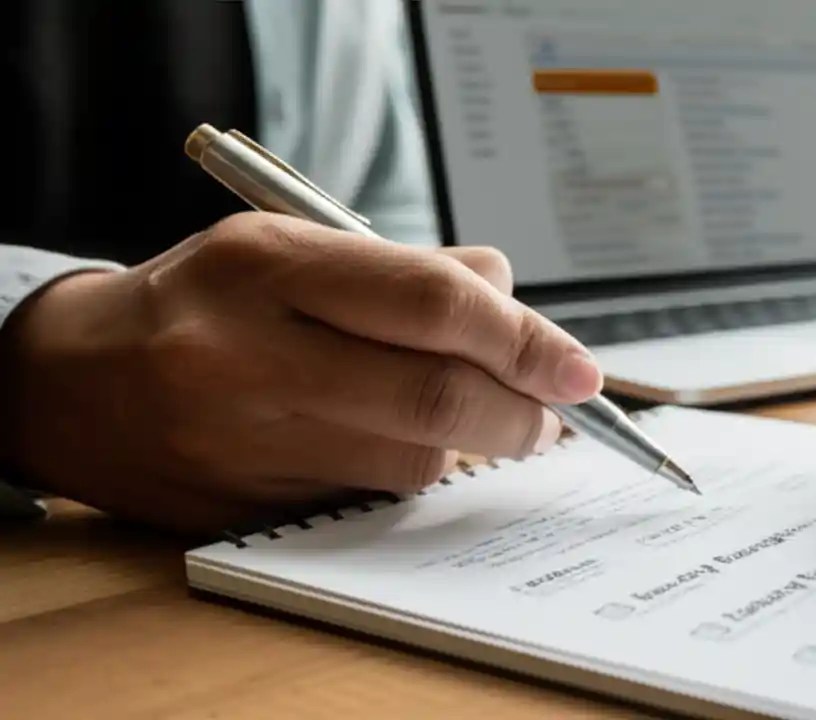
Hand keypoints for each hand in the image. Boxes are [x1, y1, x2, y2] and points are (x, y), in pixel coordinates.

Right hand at [0, 213, 601, 532]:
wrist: (73, 382)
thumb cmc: (207, 302)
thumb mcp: (291, 247)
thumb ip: (408, 270)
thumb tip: (512, 299)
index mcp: (266, 266)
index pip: (431, 303)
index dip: (524, 340)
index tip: (579, 370)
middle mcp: (249, 355)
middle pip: (434, 399)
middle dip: (521, 413)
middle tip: (551, 412)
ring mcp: (243, 442)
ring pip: (412, 462)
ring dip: (466, 445)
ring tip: (463, 413)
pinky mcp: (245, 508)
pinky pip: (369, 499)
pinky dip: (407, 472)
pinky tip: (389, 441)